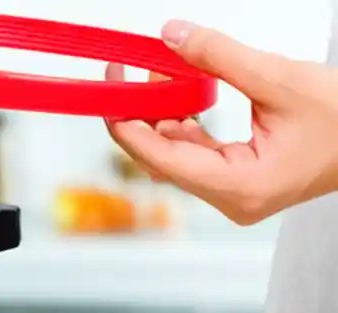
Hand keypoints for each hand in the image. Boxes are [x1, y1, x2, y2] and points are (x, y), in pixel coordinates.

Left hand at [106, 20, 337, 225]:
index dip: (127, 124)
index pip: (161, 159)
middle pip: (164, 158)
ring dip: (167, 114)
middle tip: (132, 71)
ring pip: (180, 154)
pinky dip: (188, 121)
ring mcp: (237, 193)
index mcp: (240, 188)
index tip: (108, 91)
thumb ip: (220, 57)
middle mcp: (233, 199)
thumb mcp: (280, 79)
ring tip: (164, 72)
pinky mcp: (243, 180)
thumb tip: (171, 36)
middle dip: (146, 112)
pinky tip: (184, 91)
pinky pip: (199, 152)